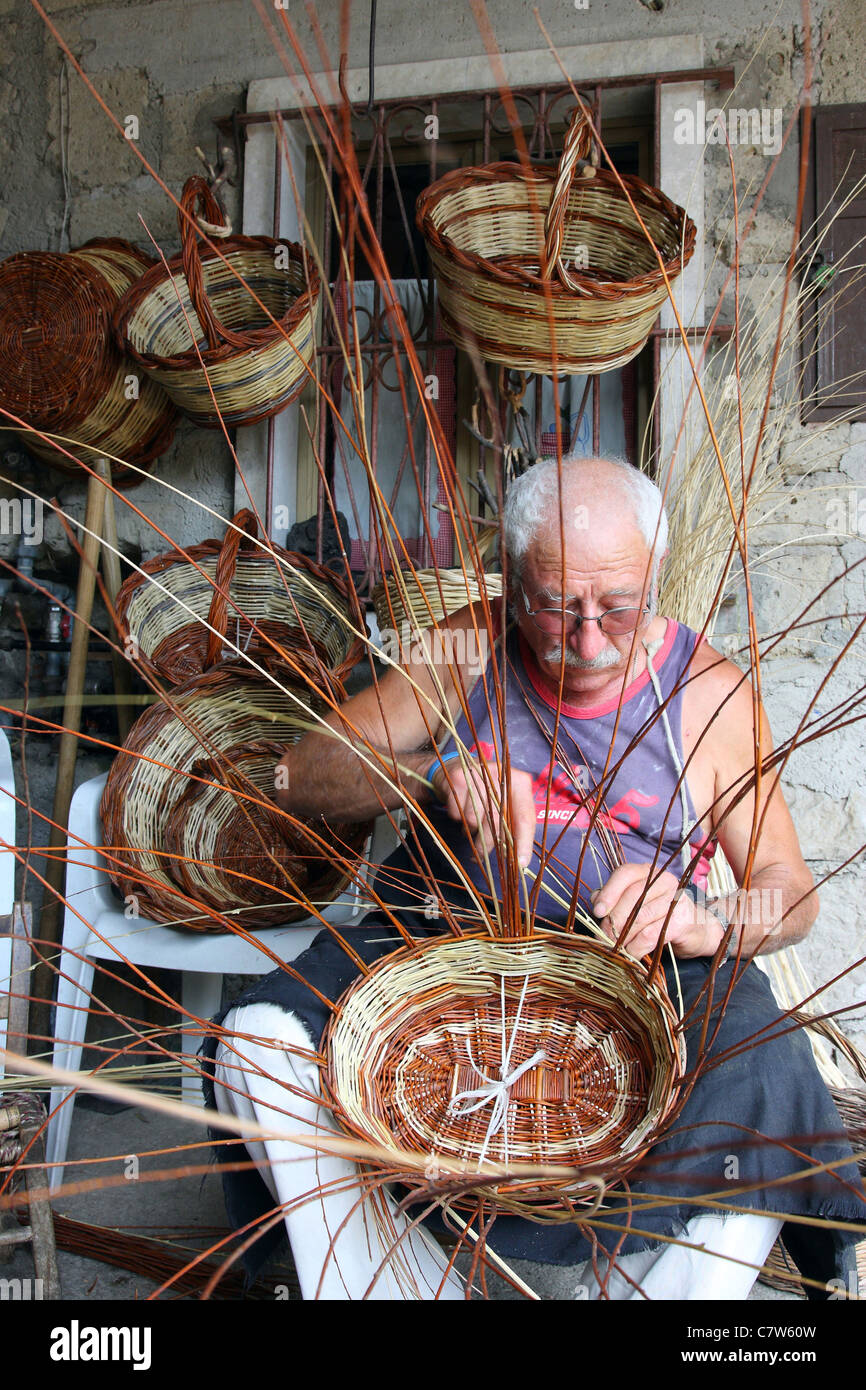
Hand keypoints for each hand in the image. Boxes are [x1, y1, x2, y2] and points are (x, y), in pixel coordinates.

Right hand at [432, 759, 535, 867]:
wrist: (457, 767)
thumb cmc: (488, 792)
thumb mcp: (506, 802)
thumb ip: (515, 824)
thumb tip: (519, 860)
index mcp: (520, 783)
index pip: (525, 818)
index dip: (523, 843)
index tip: (520, 864)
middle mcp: (501, 776)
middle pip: (497, 823)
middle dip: (489, 844)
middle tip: (482, 852)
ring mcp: (478, 776)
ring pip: (474, 820)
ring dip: (471, 831)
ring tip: (471, 825)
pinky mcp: (458, 779)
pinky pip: (457, 814)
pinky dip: (457, 819)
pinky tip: (461, 810)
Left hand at [591, 863, 723, 958]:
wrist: (695, 929)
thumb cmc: (658, 915)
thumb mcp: (635, 903)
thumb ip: (615, 899)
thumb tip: (596, 902)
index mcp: (648, 872)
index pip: (625, 873)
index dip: (609, 892)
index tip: (598, 911)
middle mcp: (663, 880)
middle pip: (632, 896)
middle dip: (614, 919)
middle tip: (602, 937)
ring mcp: (675, 899)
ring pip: (641, 918)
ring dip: (623, 936)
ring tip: (614, 948)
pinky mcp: (682, 921)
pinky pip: (652, 935)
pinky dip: (636, 947)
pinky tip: (631, 954)